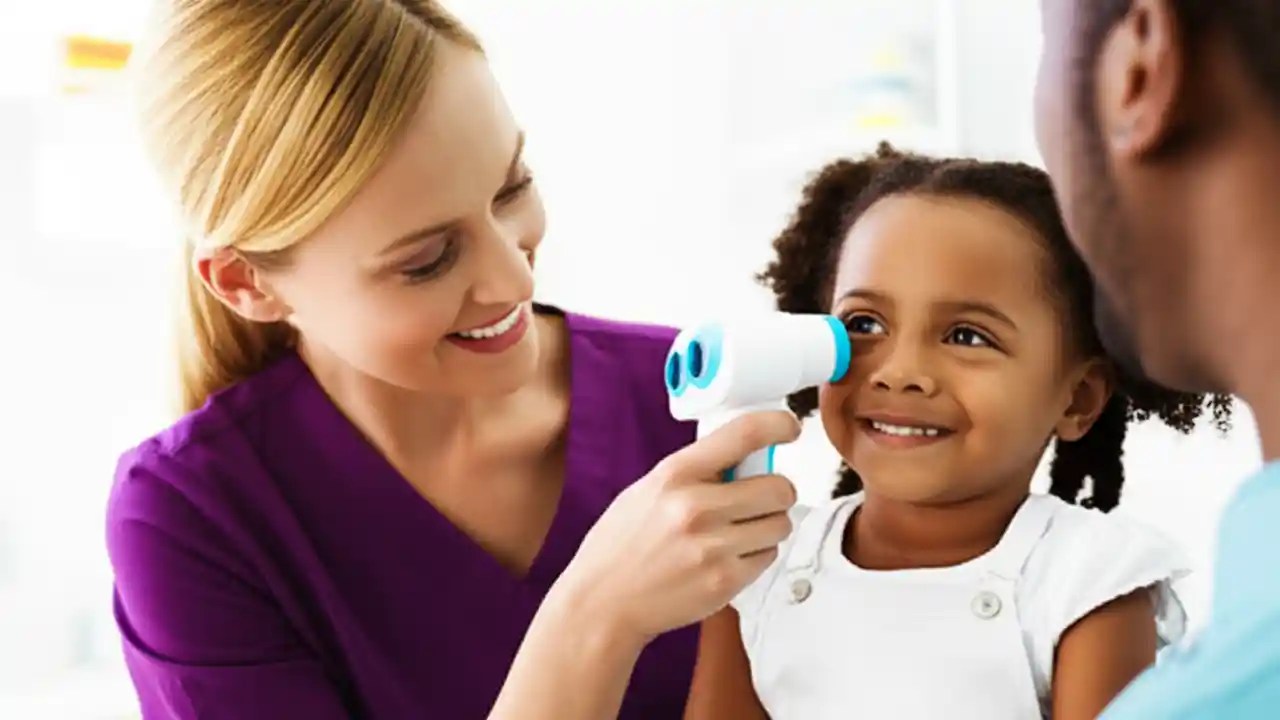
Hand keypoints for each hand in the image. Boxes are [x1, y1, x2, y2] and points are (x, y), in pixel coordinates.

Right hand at [551, 410, 800, 648]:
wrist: (603, 602)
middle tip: (761, 498)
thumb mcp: (647, 490)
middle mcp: (696, 507)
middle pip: (778, 487)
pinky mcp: (724, 581)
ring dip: (768, 525)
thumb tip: (744, 456)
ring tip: (739, 530)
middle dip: (776, 491)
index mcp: (675, 475)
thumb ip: (695, 472)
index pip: (744, 434)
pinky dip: (757, 554)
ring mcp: (712, 547)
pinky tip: (729, 555)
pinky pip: (768, 556)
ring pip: (780, 524)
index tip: (788, 427)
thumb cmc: (621, 545)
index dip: (778, 424)